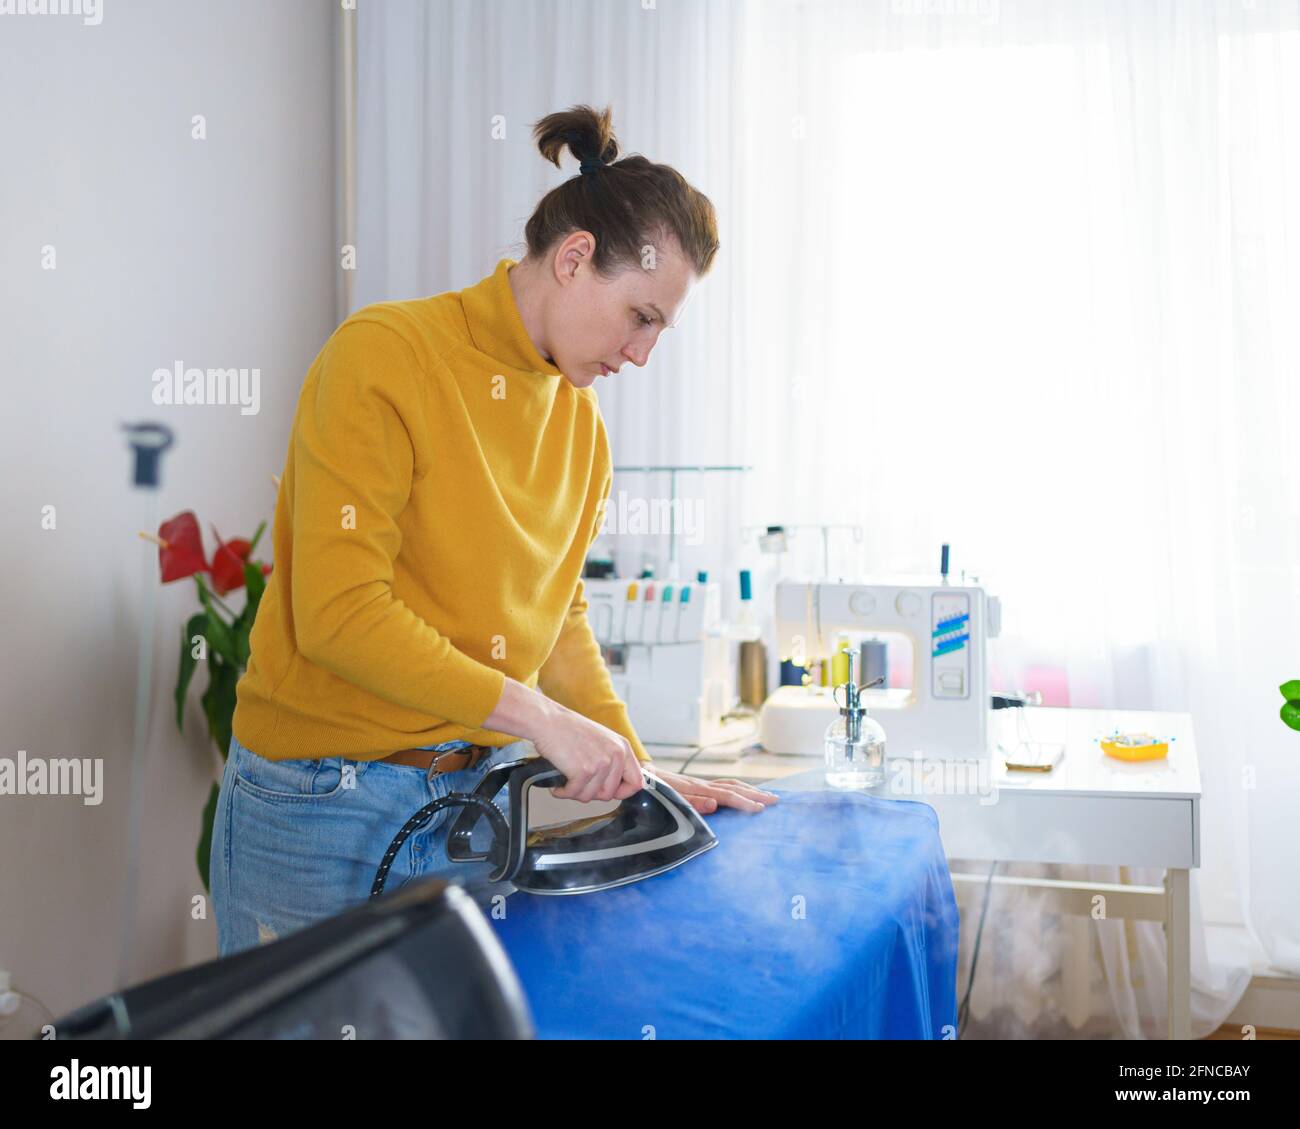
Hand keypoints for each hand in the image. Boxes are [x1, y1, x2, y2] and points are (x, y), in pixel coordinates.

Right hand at [483, 677, 641, 802]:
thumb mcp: (601, 740)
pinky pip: (574, 794)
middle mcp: (615, 755)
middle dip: (591, 793)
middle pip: (609, 795)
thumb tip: (616, 788)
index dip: (622, 793)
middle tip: (578, 782)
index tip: (608, 792)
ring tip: (566, 779)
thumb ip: (612, 760)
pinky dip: (562, 792)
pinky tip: (557, 783)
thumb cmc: (568, 729)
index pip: (637, 782)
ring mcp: (600, 764)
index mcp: (622, 747)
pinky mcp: (583, 771)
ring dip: (574, 792)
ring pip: (590, 797)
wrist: (547, 720)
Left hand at [648, 769, 778, 814]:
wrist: (637, 776)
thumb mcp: (668, 799)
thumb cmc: (651, 792)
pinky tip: (741, 794)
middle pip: (734, 788)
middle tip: (775, 801)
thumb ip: (691, 803)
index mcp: (696, 789)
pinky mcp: (696, 785)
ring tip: (765, 796)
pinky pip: (722, 786)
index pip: (727, 796)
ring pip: (730, 785)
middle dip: (755, 794)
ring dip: (749, 790)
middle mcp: (701, 785)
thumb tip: (714, 804)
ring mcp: (699, 784)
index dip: (744, 802)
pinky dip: (737, 789)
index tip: (760, 808)